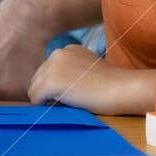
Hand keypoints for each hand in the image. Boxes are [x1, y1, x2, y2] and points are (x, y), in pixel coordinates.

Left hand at [27, 46, 155, 113]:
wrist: (121, 88)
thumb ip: (70, 72)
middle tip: (71, 98)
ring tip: (69, 101)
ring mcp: (51, 66)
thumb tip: (52, 89)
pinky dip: (45, 106)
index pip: (48, 71)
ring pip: (34, 89)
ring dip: (46, 99)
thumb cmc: (111, 85)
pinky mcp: (50, 82)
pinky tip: (65, 104)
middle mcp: (56, 53)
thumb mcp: (88, 70)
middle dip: (48, 92)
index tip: (75, 90)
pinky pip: (35, 99)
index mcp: (67, 49)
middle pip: (37, 79)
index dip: (57, 86)